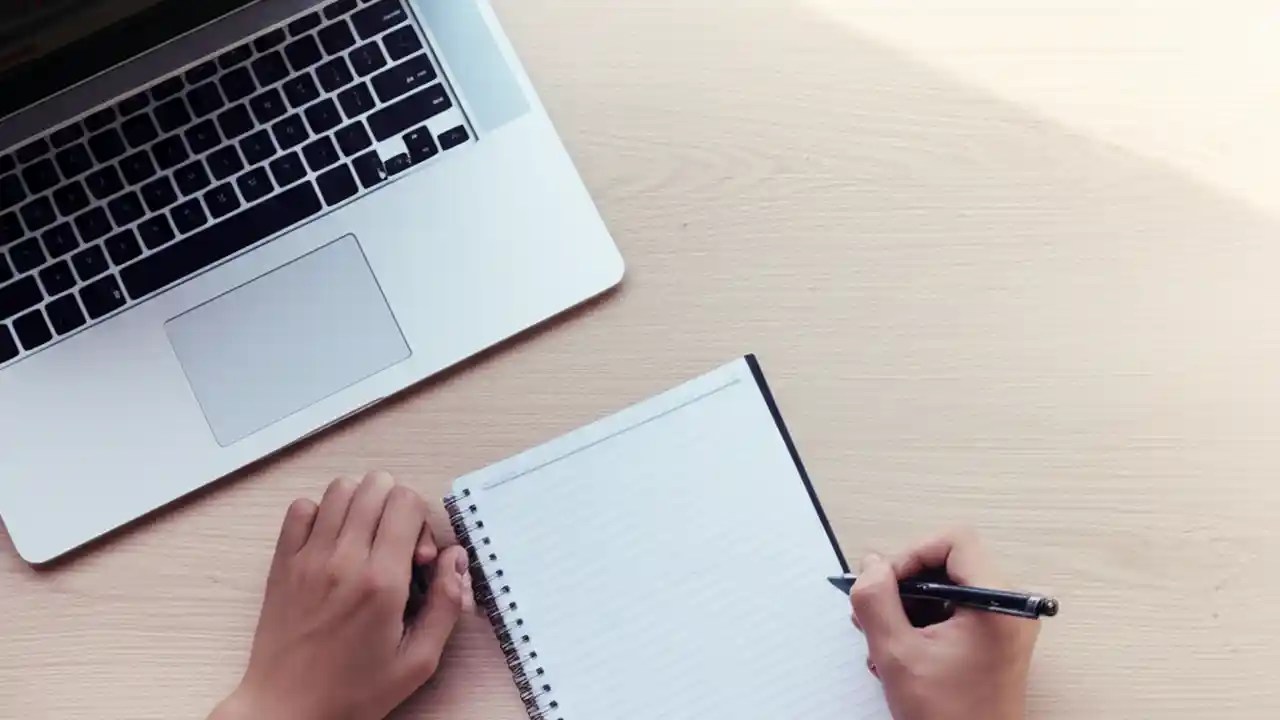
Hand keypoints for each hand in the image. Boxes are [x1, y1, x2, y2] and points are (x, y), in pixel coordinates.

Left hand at [210, 472, 473, 719]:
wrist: (288, 710)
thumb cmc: (353, 692)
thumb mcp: (418, 661)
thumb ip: (446, 604)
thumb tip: (455, 558)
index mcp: (382, 582)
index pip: (406, 502)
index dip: (421, 521)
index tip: (418, 557)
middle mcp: (344, 560)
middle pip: (376, 485)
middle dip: (396, 506)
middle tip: (396, 545)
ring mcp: (308, 558)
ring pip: (340, 489)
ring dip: (361, 504)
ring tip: (366, 539)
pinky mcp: (283, 563)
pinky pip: (301, 508)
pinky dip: (320, 514)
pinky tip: (332, 543)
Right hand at [850, 529, 1038, 719]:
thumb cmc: (948, 717)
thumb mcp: (897, 654)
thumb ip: (877, 601)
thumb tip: (871, 566)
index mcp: (997, 604)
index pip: (955, 542)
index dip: (912, 554)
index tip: (884, 581)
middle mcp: (1009, 608)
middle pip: (949, 563)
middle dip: (904, 584)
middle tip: (874, 610)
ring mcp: (1004, 625)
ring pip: (947, 587)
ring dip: (908, 606)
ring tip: (880, 637)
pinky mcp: (995, 640)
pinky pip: (955, 610)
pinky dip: (923, 621)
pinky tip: (900, 649)